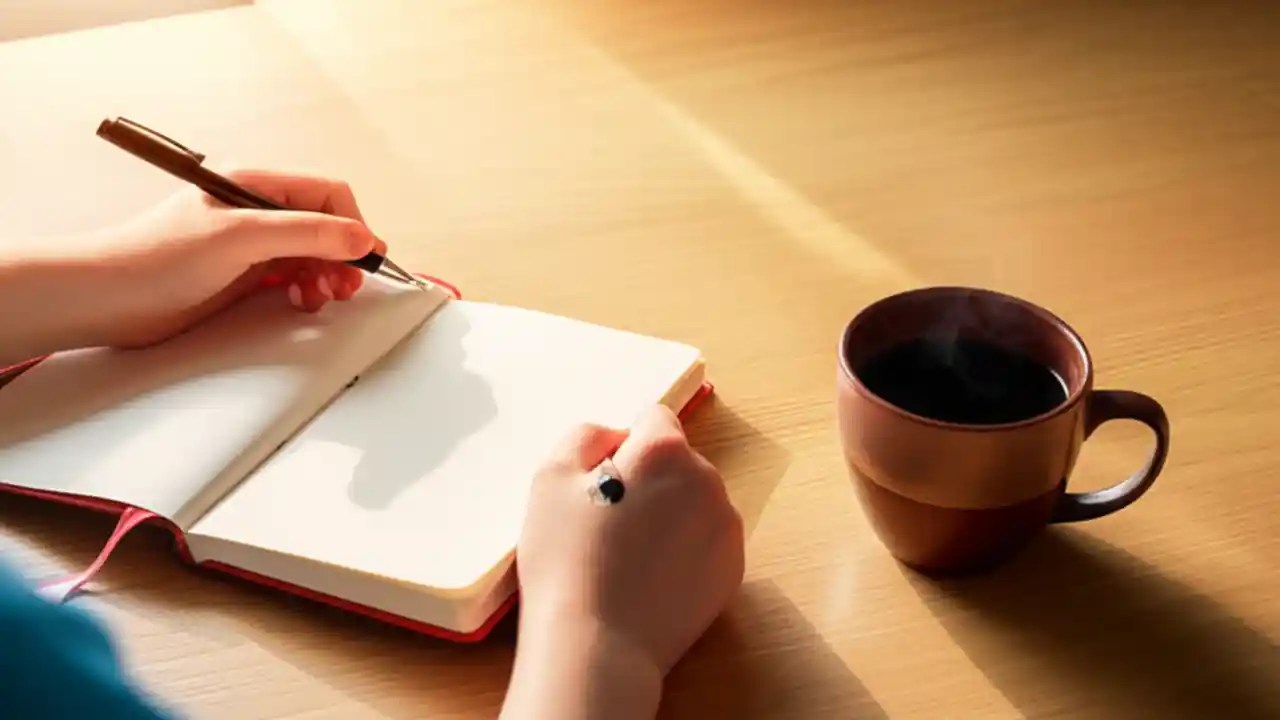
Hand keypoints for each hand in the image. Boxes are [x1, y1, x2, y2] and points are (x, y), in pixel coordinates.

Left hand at [0, 168, 385, 361]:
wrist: (107, 298)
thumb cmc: (155, 258)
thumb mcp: (240, 238)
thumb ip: (306, 233)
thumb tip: (360, 238)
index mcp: (255, 184)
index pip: (327, 195)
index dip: (353, 225)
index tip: (366, 259)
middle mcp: (256, 211)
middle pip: (325, 226)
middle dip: (343, 255)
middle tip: (346, 285)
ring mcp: (251, 244)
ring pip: (313, 254)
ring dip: (327, 275)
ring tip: (322, 295)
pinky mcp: (243, 276)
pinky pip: (293, 277)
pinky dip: (306, 289)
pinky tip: (300, 300)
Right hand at [501, 406, 743, 719]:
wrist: (598, 646)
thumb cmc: (567, 560)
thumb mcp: (550, 478)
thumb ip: (587, 436)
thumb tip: (618, 437)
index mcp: (664, 451)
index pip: (652, 419)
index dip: (622, 447)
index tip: (601, 484)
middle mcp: (707, 481)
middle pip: (677, 461)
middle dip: (649, 480)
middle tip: (610, 524)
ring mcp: (726, 528)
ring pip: (694, 501)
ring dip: (670, 514)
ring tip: (629, 556)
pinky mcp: (733, 570)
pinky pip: (706, 542)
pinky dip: (684, 551)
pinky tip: (652, 578)